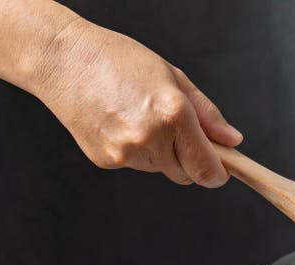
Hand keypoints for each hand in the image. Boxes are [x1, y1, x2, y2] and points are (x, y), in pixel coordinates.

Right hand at [34, 17, 241, 187]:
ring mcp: (125, 152)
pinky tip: (122, 124)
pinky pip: (136, 166)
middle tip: (176, 130)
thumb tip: (232, 140)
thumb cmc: (118, 61)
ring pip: (161, 169)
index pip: (207, 169)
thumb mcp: (174, 78)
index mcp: (173, 114)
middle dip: (190, 159)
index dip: (219, 173)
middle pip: (187, 174)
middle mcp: (150, 138)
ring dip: (162, 154)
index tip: (222, 170)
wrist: (62, 59)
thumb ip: (207, 114)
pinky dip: (137, 152)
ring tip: (141, 118)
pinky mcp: (106, 160)